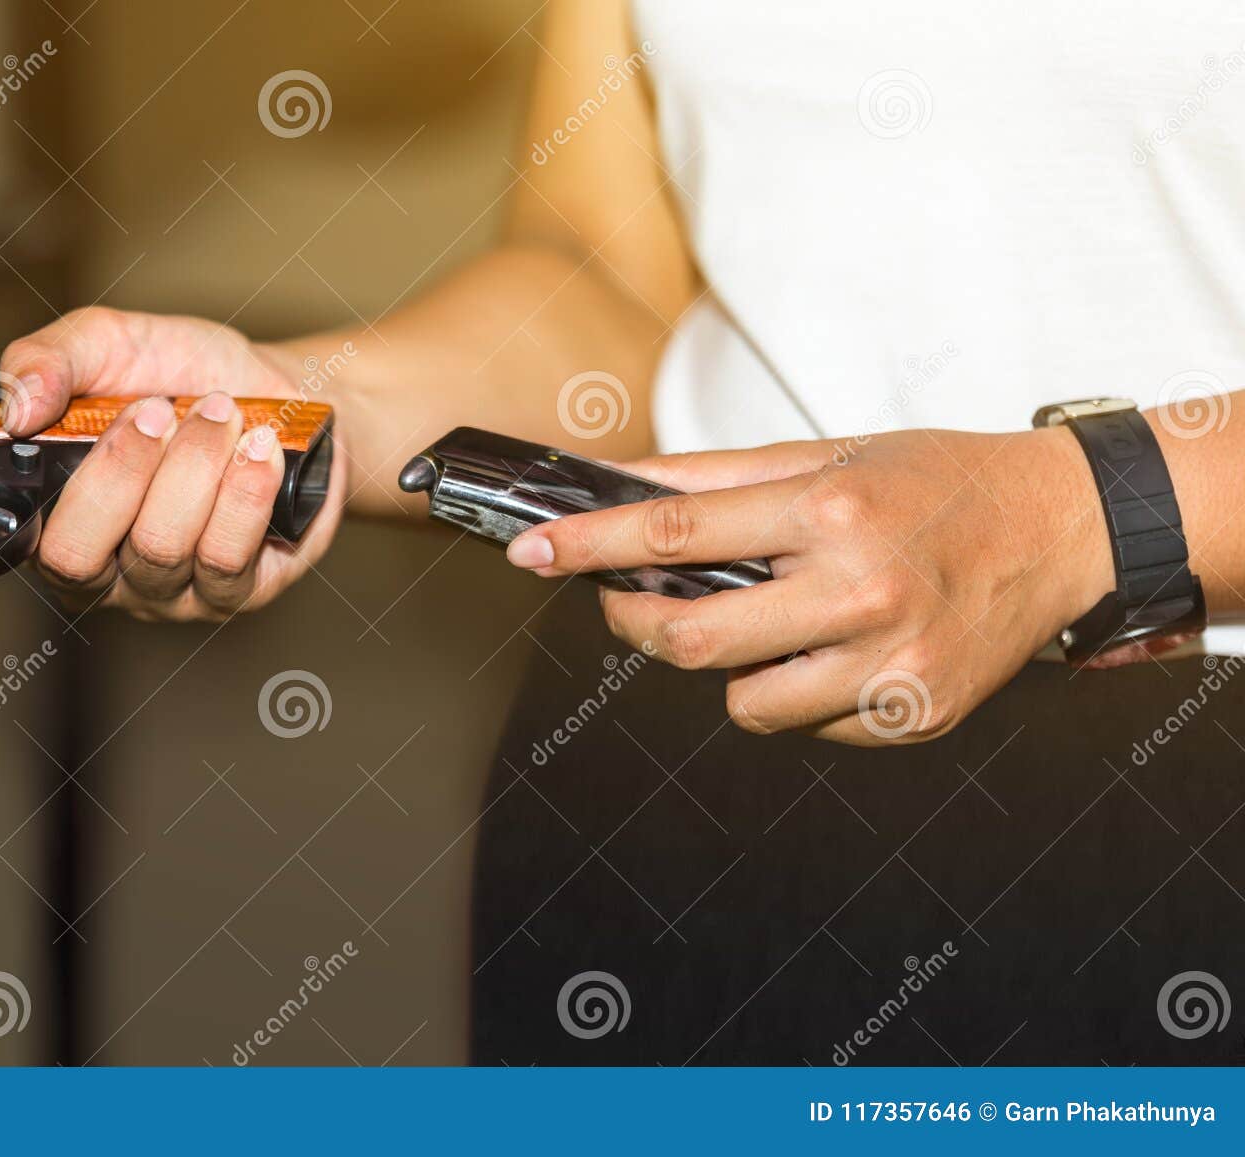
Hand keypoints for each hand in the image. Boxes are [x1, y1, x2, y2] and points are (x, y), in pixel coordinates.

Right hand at [0, 306, 345, 621]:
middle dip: (116, 474)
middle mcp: (104, 563)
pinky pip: (228, 558)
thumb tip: (10, 402)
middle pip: (75, 555)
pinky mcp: (238, 591)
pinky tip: (258, 449)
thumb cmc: (194, 377)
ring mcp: (170, 587)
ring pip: (160, 549)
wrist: (296, 398)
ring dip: (192, 469)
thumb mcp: (115, 342)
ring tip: (221, 414)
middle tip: (151, 412)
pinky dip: (244, 492)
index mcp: (52, 509)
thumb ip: (53, 359)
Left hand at [504, 427, 1112, 744]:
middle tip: (631, 602)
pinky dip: (805, 694)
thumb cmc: (936, 482)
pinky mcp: (917, 715)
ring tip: (781, 624)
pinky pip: (812, 727)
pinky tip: (843, 651)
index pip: (679, 532)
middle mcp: (860, 590)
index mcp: (831, 510)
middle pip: (692, 640)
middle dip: (639, 625)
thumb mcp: (830, 455)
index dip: (591, 545)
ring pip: (745, 705)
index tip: (530, 551)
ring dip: (734, 671)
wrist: (1063, 529)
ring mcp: (892, 663)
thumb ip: (719, 479)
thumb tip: (620, 486)